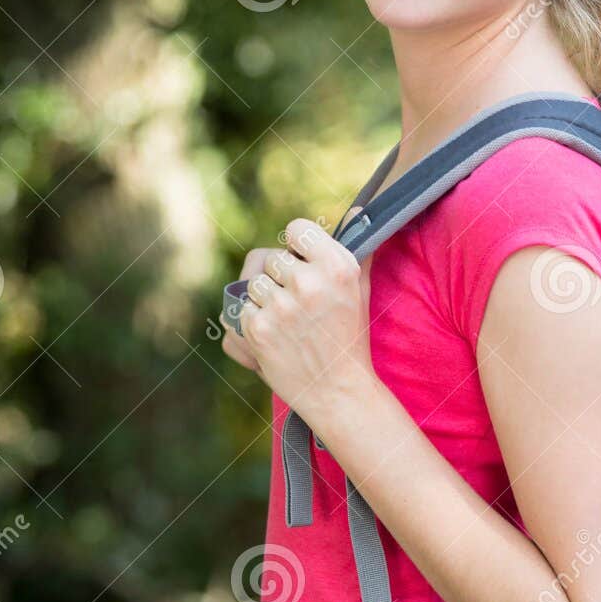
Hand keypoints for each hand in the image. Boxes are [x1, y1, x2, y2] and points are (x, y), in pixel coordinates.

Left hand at [222, 218, 375, 425]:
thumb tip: (358, 211)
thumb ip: (356, 249)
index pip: (296, 230)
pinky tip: (275, 336)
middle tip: (296, 305)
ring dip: (263, 300)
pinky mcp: (258, 328)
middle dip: (278, 279)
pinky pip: (241, 308)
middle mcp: (309, 282)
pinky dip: (252, 322)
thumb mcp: (360, 290)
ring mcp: (281, 306)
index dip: (295, 247)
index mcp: (337, 266)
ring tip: (285, 322)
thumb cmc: (349, 338)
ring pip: (253, 283)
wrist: (337, 390)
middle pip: (270, 258)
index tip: (300, 262)